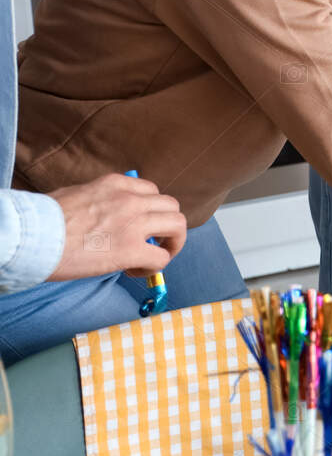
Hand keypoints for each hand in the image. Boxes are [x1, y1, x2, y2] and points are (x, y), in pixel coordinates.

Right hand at [46, 174, 187, 281]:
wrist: (30, 236)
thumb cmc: (42, 220)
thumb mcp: (75, 194)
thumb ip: (98, 200)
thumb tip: (105, 215)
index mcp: (115, 184)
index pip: (151, 191)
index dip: (150, 210)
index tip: (138, 225)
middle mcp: (130, 199)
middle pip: (172, 207)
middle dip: (168, 225)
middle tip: (154, 242)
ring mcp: (134, 224)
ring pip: (178, 227)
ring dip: (170, 244)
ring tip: (152, 257)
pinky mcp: (131, 250)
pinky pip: (161, 258)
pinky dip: (155, 267)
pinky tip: (135, 271)